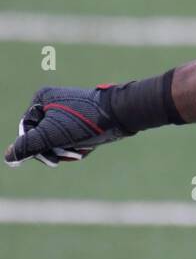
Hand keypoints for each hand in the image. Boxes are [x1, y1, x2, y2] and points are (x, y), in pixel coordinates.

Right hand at [4, 85, 125, 167]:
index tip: (52, 159)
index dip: (37, 147)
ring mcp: (66, 110)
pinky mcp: (80, 119)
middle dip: (55, 149)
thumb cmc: (86, 122)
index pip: (26, 131)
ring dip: (68, 149)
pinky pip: (70, 139)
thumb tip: (9, 157)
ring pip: (56, 140)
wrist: (121, 115)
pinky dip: (78, 146)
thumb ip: (28, 146)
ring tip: (82, 149)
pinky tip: (88, 146)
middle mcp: (51, 102)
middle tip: (71, 153)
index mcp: (41, 99)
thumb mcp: (52, 135)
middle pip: (41, 136)